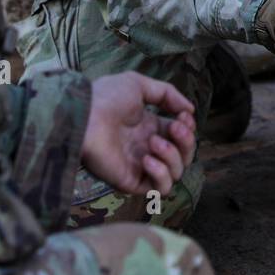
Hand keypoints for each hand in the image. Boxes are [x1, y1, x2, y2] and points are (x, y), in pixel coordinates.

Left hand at [80, 72, 197, 196]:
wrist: (85, 115)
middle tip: (174, 128)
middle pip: (184, 156)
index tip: (183, 117)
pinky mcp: (132, 181)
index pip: (182, 136)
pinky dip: (161, 174)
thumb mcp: (139, 84)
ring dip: (173, 157)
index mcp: (150, 127)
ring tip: (153, 142)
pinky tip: (148, 159)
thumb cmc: (106, 97)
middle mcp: (148, 148)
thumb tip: (190, 109)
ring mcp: (140, 166)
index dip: (188, 128)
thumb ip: (168, 93)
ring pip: (176, 174)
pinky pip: (159, 189)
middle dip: (186, 141)